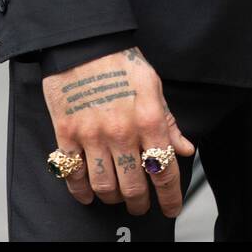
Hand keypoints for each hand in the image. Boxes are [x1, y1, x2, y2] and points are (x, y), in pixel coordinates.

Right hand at [41, 44, 195, 216]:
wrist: (84, 44)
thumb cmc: (121, 62)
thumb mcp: (153, 86)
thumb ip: (168, 121)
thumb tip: (184, 149)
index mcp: (148, 119)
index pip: (164, 169)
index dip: (170, 196)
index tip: (170, 207)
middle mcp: (122, 131)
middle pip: (134, 186)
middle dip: (140, 202)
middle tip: (140, 205)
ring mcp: (92, 135)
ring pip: (104, 186)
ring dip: (113, 198)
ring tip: (117, 196)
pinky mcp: (67, 135)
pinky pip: (73, 175)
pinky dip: (82, 191)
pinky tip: (89, 194)